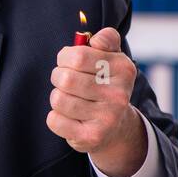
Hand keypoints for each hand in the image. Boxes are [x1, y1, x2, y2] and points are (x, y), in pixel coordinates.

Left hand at [46, 27, 146, 176]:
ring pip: (58, 99)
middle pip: (65, 78)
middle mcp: (119, 95)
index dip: (65, 57)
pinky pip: (54, 120)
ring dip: (57, 97)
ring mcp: (107, 118)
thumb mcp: (112, 58)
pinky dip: (55, 117)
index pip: (78, 56)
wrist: (116, 127)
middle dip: (58, 77)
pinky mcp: (92, 137)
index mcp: (123, 69)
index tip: (68, 62)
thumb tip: (96, 38)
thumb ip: (107, 39)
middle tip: (66, 82)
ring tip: (70, 99)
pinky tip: (70, 117)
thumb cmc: (105, 84)